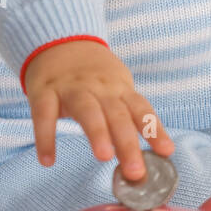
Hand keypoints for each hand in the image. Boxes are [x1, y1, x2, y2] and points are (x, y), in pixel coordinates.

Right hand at [23, 39, 175, 179]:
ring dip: (97, 133)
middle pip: (117, 115)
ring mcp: (71, 88)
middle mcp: (99, 87)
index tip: (166, 152)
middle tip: (135, 171)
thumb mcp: (116, 85)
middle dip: (128, 143)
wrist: (59, 39)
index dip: (154, 130)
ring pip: (87, 110)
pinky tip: (47, 160)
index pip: (141, 109)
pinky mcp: (44, 90)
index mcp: (119, 88)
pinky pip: (44, 115)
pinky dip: (45, 137)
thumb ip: (126, 115)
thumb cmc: (93, 74)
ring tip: (104, 157)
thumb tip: (146, 152)